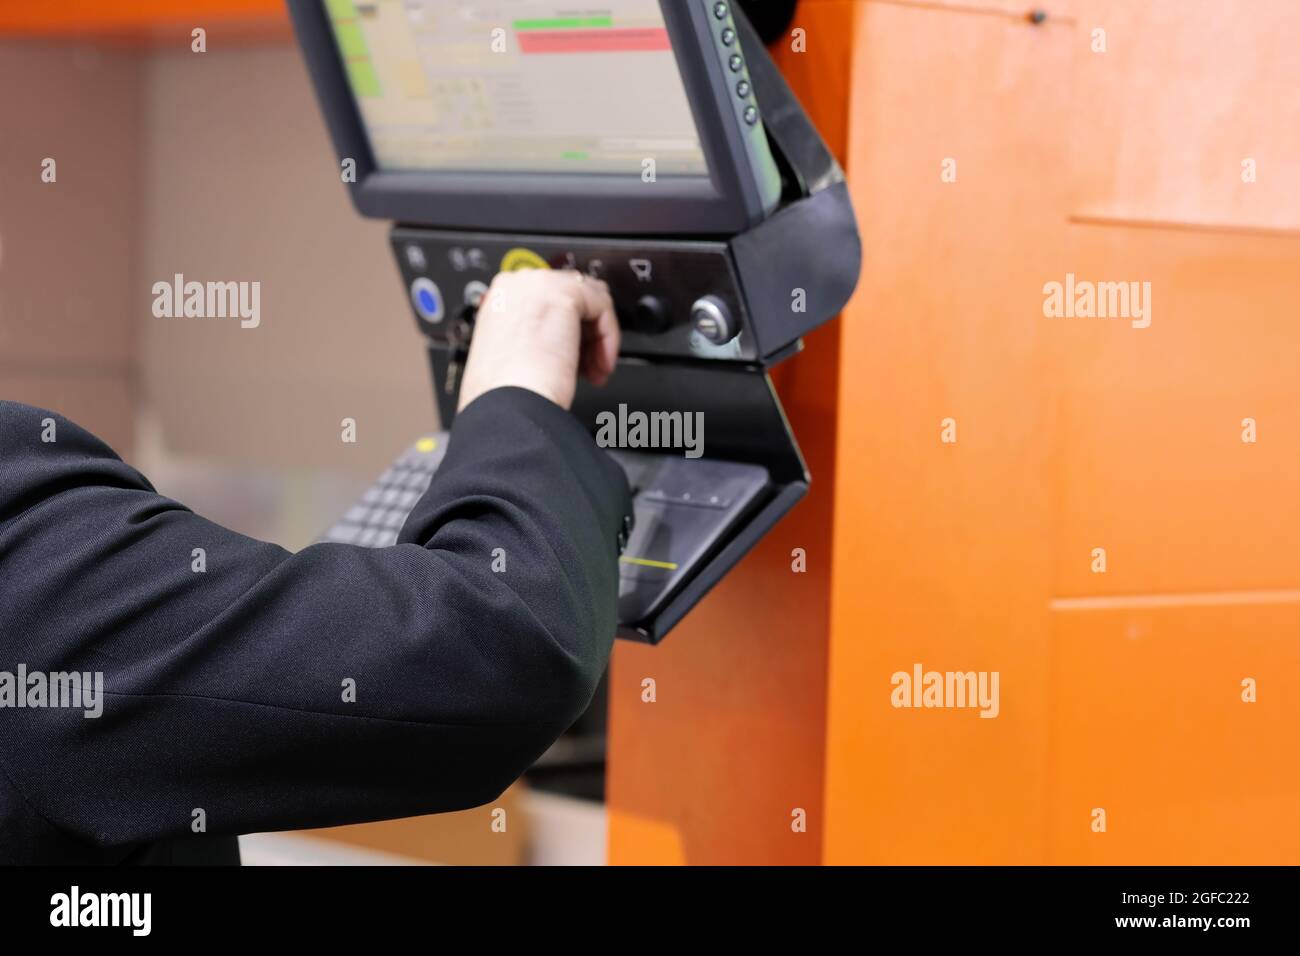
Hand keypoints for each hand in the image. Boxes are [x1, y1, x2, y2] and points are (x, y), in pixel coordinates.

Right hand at [456, 270, 619, 412]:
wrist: (510, 404)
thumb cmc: (508, 394)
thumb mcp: (513, 354)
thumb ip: (530, 335)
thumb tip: (558, 335)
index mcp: (500, 298)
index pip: (548, 301)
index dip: (568, 332)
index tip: (575, 359)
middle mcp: (516, 285)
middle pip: (570, 299)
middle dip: (585, 336)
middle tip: (589, 369)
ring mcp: (539, 285)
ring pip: (589, 300)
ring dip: (597, 339)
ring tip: (596, 372)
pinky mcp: (564, 293)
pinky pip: (603, 306)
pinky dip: (609, 338)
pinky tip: (600, 366)